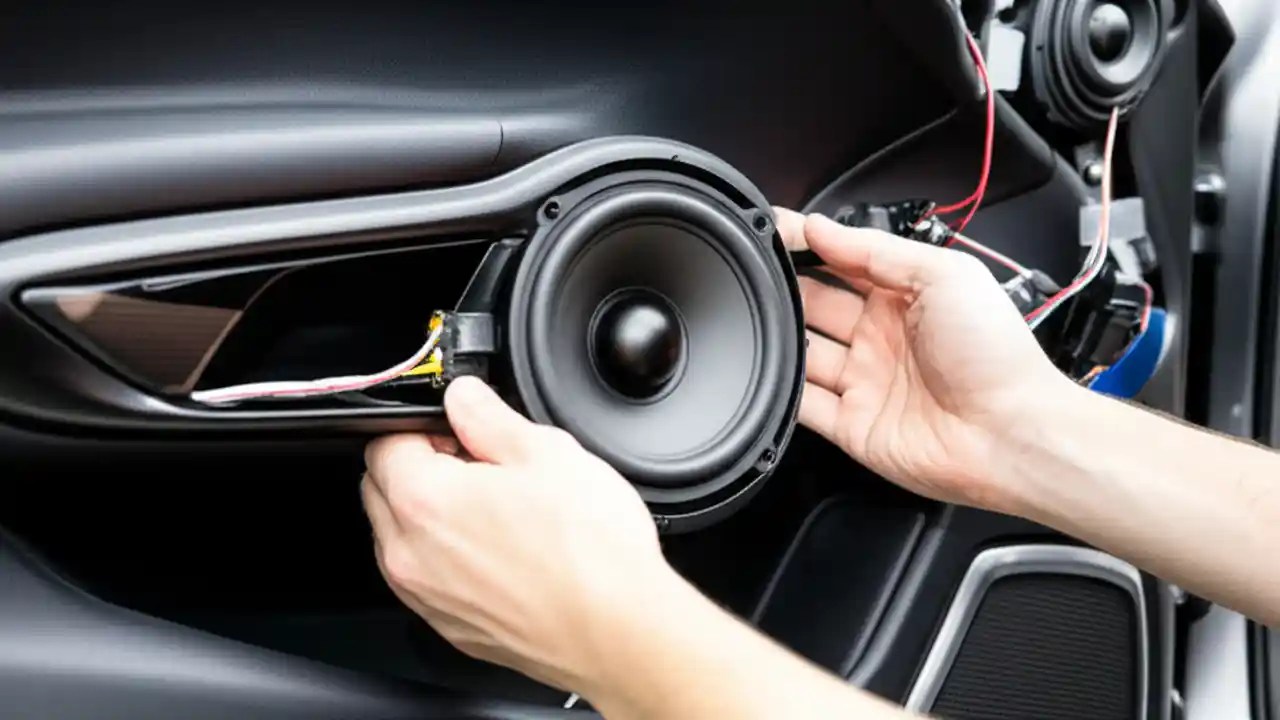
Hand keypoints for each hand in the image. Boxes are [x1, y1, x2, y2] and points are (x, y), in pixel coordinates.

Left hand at [360, 377, 670, 693]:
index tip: (460, 431)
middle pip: (380, 489)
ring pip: (398, 537)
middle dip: (417, 468)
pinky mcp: (450, 627)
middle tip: (478, 465)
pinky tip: (501, 551)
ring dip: (427, 515)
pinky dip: (445, 559)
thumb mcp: (547, 453)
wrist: (617, 630)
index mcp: (424, 499)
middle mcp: (409, 554)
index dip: (426, 427)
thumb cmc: (589, 551)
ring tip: (495, 511)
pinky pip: (425, 579)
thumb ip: (488, 416)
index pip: (384, 442)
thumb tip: (464, 398)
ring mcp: (426, 597)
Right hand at [775, 208, 1072, 509]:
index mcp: (906, 296)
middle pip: (816, 305)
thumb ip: (876, 248)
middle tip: (758, 273)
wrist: (1010, 433)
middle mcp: (881, 337)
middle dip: (786, 287)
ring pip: (804, 352)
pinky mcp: (852, 425)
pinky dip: (781, 390)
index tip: (775, 230)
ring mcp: (865, 381)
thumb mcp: (943, 274)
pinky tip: (768, 370)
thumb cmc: (996, 354)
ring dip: (780, 336)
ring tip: (760, 318)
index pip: (844, 260)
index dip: (808, 244)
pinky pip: (804, 405)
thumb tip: (820, 226)